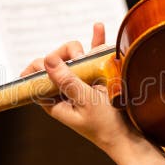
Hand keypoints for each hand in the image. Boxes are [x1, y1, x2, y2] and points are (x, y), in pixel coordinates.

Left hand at [21, 23, 139, 153]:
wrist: (129, 137)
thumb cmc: (106, 125)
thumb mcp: (85, 101)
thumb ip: (66, 80)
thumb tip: (47, 59)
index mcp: (53, 101)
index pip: (34, 77)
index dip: (40, 65)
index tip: (54, 61)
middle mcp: (65, 90)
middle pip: (54, 62)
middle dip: (64, 54)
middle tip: (80, 59)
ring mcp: (81, 83)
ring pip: (73, 56)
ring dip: (82, 50)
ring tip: (94, 54)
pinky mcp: (97, 78)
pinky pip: (93, 56)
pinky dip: (95, 42)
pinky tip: (98, 27)